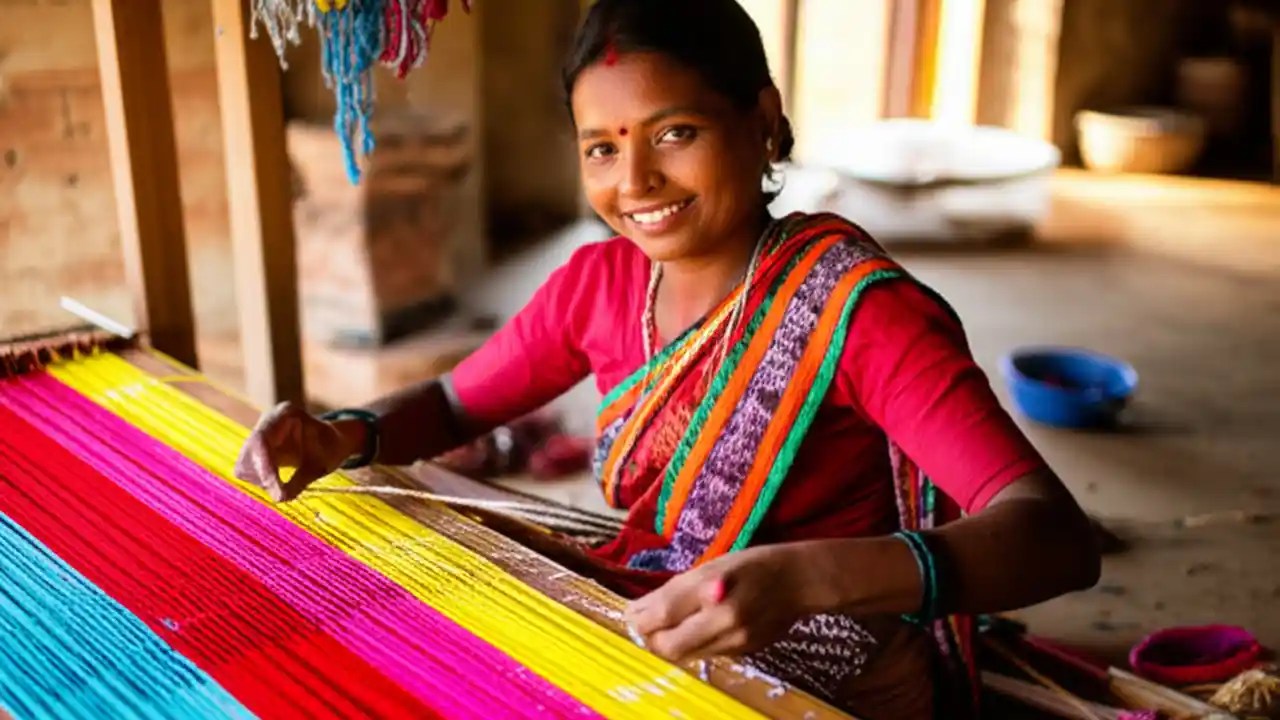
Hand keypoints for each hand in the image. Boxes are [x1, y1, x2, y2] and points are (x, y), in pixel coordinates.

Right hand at [233, 401, 361, 501]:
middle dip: (263, 477)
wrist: (331, 443)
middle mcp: (266, 422)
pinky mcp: (252, 451)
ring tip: (285, 485)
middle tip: (281, 496)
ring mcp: (257, 436)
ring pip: (245, 464)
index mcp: (285, 413)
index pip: (262, 439)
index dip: (265, 467)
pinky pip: (246, 471)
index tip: (276, 491)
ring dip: (262, 480)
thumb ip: (301, 480)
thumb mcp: (321, 464)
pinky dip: (260, 481)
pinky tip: (277, 481)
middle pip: (250, 452)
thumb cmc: (330, 448)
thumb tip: (282, 498)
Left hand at [622, 545, 817, 662]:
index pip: (661, 615)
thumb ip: (675, 590)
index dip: (639, 619)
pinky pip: (705, 655)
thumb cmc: (751, 565)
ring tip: (670, 625)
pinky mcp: (743, 653)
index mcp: (712, 590)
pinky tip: (698, 628)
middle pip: (669, 646)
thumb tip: (638, 612)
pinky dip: (693, 645)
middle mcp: (724, 620)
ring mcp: (736, 641)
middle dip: (651, 638)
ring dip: (670, 644)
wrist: (799, 581)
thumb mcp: (712, 566)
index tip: (632, 614)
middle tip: (647, 625)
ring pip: (685, 656)